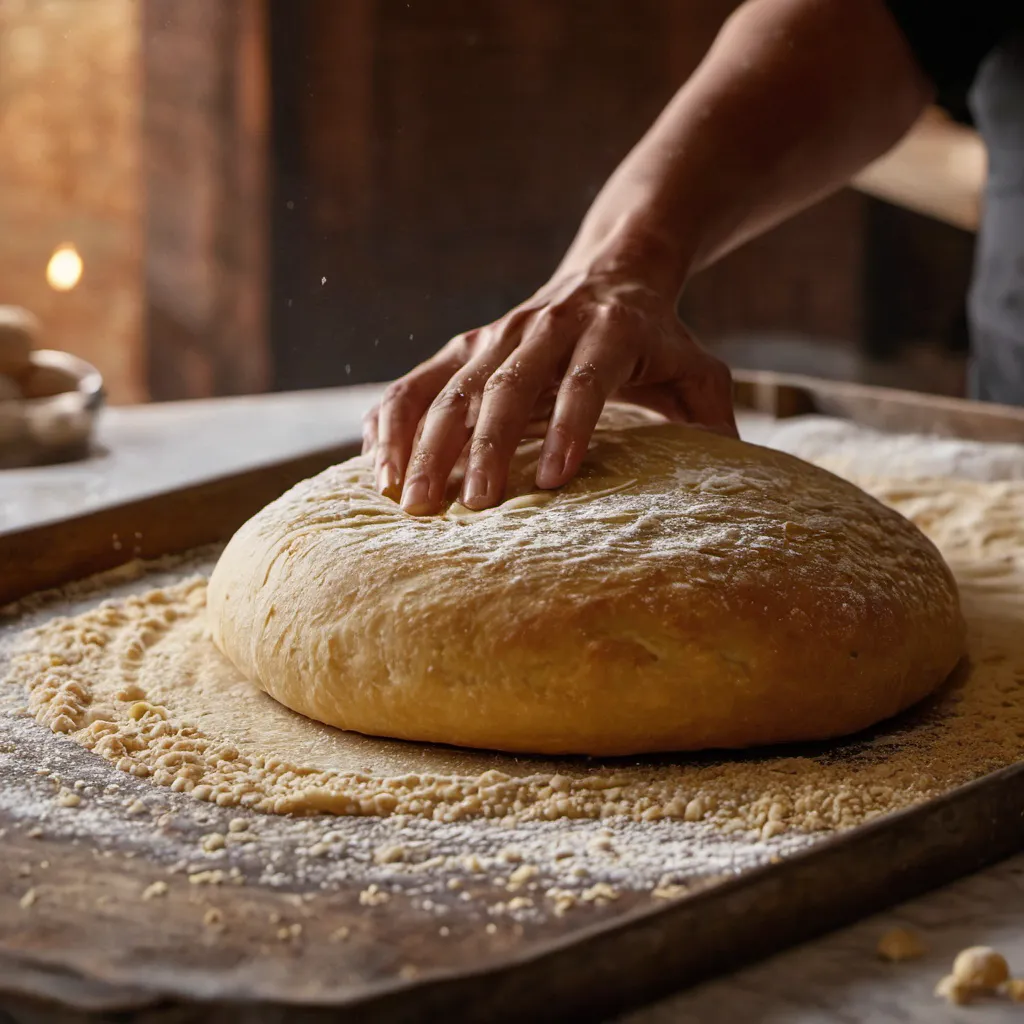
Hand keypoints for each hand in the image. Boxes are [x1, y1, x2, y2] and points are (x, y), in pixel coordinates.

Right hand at [362, 272, 736, 514]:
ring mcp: (496, 335)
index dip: (569, 427)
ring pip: (450, 386)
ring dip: (425, 445)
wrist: (612, 269)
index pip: (585, 379)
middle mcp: (544, 326)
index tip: (550, 482)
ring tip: (408, 502)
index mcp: (609, 329)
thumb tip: (737, 481)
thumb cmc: (658, 336)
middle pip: (505, 386)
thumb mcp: (697, 369)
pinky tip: (378, 466)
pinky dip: (393, 422)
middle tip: (466, 510)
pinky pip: (416, 382)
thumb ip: (717, 417)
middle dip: (481, 449)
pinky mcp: (465, 345)